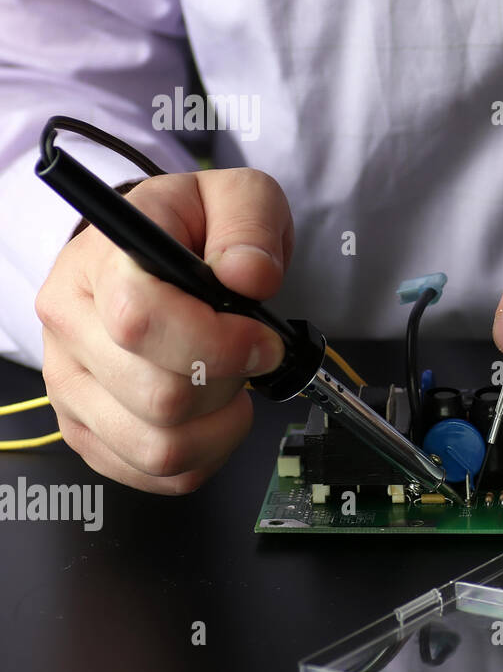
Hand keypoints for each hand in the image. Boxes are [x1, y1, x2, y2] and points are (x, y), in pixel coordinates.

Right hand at [36, 169, 292, 492]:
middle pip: (158, 397)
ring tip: (231, 382)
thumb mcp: (234, 196)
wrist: (151, 252)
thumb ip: (249, 225)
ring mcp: (73, 388)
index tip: (262, 336)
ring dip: (221, 424)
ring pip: (159, 448)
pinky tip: (215, 412)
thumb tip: (249, 275)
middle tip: (249, 353)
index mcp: (97, 266)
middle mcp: (70, 330)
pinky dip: (208, 454)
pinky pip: (159, 475)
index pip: (141, 322)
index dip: (219, 342)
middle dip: (229, 381)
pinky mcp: (89, 433)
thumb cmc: (189, 228)